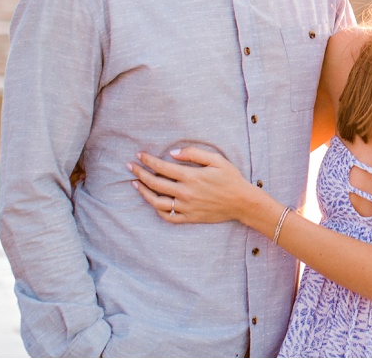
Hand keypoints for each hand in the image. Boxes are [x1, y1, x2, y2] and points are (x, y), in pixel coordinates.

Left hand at [128, 146, 250, 223]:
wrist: (242, 202)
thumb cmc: (230, 178)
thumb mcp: (216, 160)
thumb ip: (194, 153)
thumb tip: (173, 153)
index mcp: (191, 176)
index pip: (162, 167)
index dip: (148, 160)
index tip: (139, 155)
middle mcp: (185, 192)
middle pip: (155, 183)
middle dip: (140, 173)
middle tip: (130, 166)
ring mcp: (186, 207)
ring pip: (157, 201)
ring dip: (144, 192)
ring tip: (136, 184)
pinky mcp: (189, 217)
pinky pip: (167, 216)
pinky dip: (157, 209)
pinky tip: (152, 201)